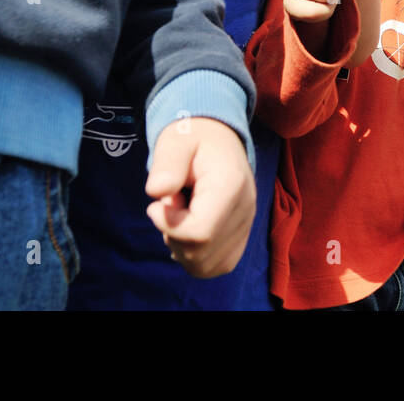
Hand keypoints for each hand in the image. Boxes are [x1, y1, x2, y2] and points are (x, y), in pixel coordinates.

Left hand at [145, 117, 255, 277]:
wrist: (217, 137)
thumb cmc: (193, 137)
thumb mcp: (175, 141)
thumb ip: (166, 164)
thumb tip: (157, 192)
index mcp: (231, 185)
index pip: (200, 233)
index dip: (169, 226)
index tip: (157, 204)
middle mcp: (246, 210)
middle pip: (200, 254)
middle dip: (172, 236)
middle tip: (171, 204)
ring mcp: (246, 226)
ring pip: (206, 266)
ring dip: (181, 249)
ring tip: (181, 216)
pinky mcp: (241, 237)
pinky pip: (216, 266)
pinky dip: (194, 257)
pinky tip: (187, 230)